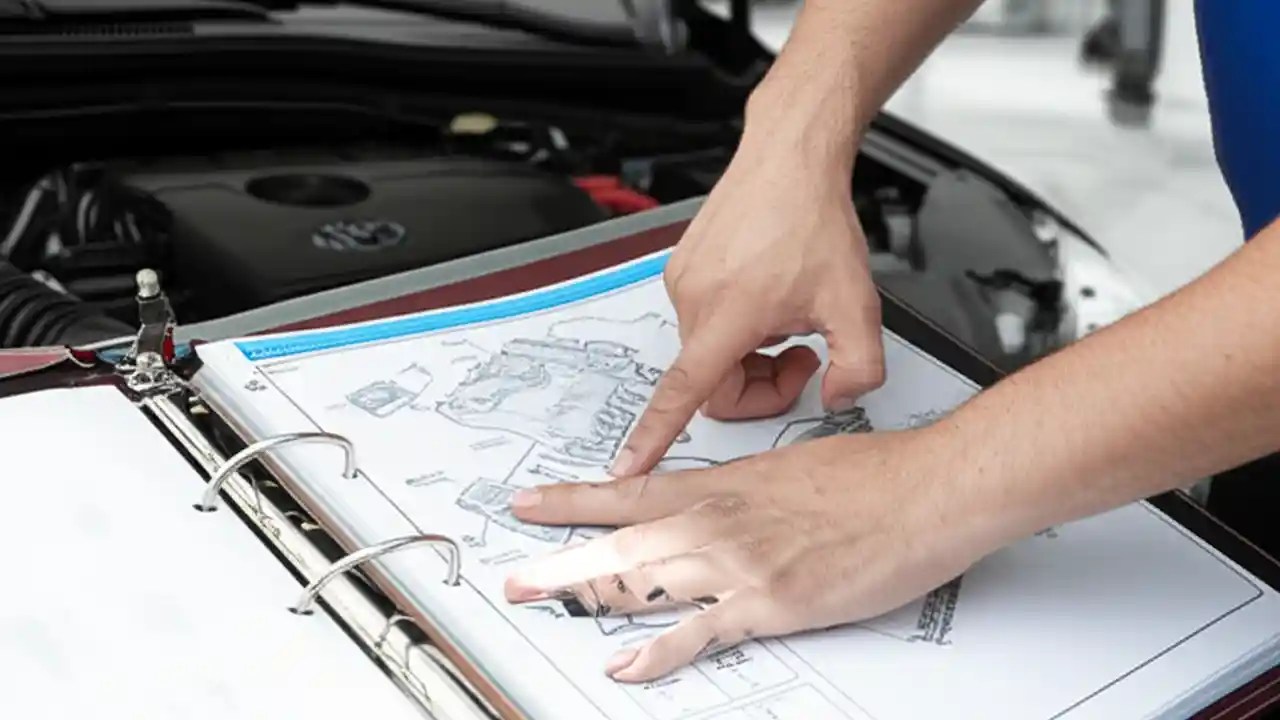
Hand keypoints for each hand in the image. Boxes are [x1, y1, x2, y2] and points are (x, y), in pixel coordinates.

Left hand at [503, 429, 998, 682]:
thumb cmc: (872, 477)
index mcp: (725, 487)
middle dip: (562, 558)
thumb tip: (731, 507)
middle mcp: (719, 521)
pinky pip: (700, 631)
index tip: (533, 502)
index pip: (632, 493)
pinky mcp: (771, 602)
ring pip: (645, 580)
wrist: (924, 490)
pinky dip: (658, 651)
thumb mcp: (794, 471)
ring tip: (541, 603)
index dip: (576, 500)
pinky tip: (625, 663)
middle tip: (516, 575)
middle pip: (622, 543)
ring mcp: (740, 562)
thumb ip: (751, 494)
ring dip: (587, 594)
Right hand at [611, 140, 885, 476]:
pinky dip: (738, 324)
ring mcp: (682, 283)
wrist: (790, 157)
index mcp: (727, 318)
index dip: (654, 437)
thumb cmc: (813, 220)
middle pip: (713, 382)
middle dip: (759, 382)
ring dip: (751, 350)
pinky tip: (769, 291)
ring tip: (788, 312)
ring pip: (711, 352)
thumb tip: (835, 397)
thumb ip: (859, 369)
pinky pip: (705, 322)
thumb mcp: (858, 304)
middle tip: (804, 352)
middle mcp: (692, 301)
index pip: (682, 394)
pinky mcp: (681, 268)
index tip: (629, 469)